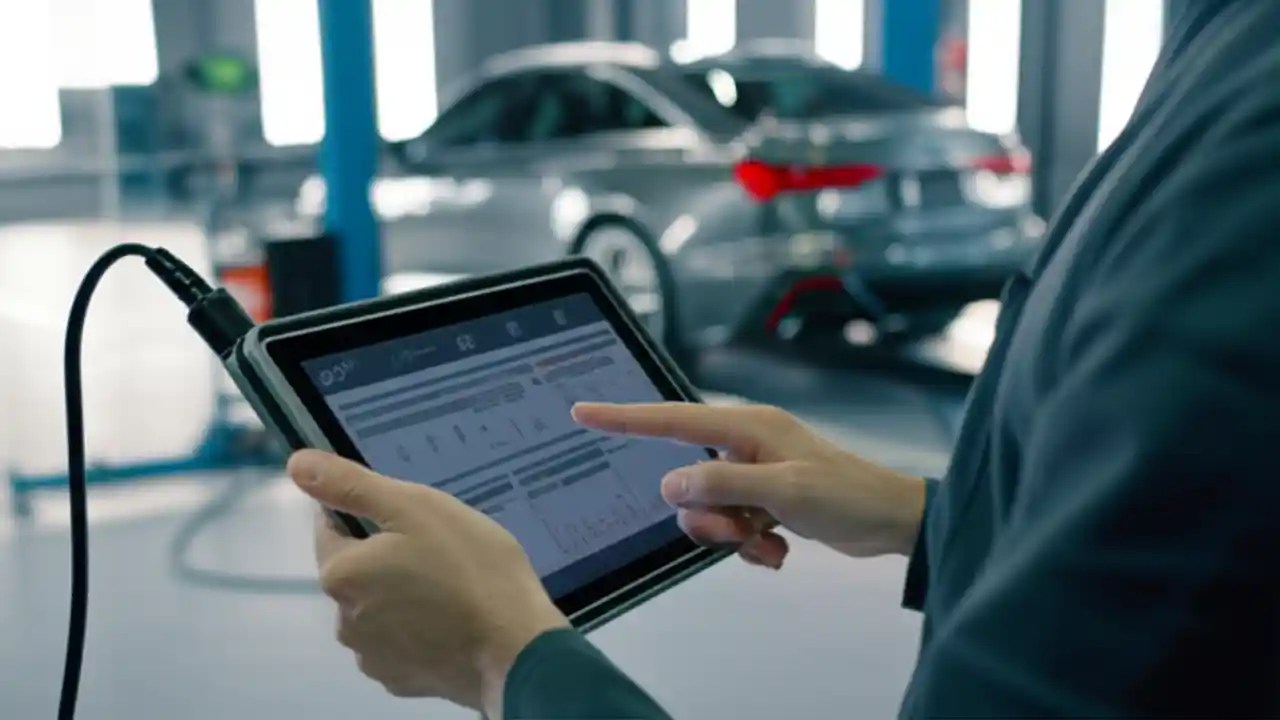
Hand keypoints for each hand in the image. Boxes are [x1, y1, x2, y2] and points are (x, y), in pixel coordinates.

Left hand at [288, 450, 567, 716]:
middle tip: (440, 549)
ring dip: (400, 595)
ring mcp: (372, 657)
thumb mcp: (415, 507)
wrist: (517, 648)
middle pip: (357, 570)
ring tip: (451, 587)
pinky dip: (418, 630)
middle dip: (387, 556)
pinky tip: (452, 620)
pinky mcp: (401, 681)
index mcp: (340, 573)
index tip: (411, 517)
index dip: (368, 513)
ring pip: (378, 608)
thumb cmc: (469, 567)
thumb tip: (297, 464)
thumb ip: (352, 485)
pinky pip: (400, 643)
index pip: (330, 527)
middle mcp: (344, 621)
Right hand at [572, 402, 925, 568]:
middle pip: (688, 480)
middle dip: (706, 515)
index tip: (584, 412)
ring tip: (768, 543)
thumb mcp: (784, 492)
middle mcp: (746, 446)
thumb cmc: (847, 496)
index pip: (673, 420)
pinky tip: (778, 551)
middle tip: (740, 531)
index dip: (626, 418)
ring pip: (709, 509)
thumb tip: (670, 485)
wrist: (893, 522)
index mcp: (748, 428)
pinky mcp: (765, 502)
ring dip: (731, 536)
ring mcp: (755, 474)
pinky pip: (732, 525)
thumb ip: (724, 485)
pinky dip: (749, 545)